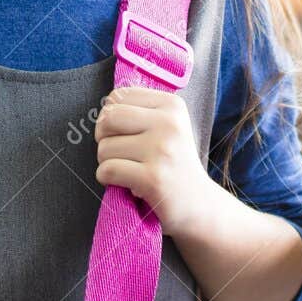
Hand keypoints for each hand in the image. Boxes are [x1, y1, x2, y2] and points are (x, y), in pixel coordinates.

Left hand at [93, 86, 217, 238]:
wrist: (199, 204)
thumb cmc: (174, 163)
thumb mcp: (167, 126)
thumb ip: (140, 111)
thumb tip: (105, 107)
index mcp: (172, 105)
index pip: (118, 96)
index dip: (110, 116)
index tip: (123, 133)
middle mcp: (169, 124)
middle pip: (108, 118)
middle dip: (103, 137)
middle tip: (117, 152)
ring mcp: (162, 151)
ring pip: (104, 147)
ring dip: (107, 162)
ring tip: (129, 169)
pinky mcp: (153, 178)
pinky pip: (107, 170)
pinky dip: (107, 178)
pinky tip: (124, 183)